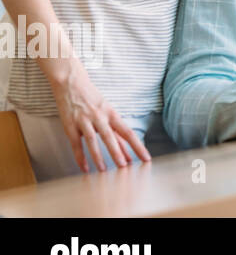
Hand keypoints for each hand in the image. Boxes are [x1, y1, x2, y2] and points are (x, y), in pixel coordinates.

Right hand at [47, 59, 150, 173]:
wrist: (71, 83)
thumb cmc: (93, 98)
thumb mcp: (108, 111)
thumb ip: (116, 130)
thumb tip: (126, 148)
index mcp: (112, 113)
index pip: (128, 132)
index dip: (138, 146)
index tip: (146, 158)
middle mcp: (100, 117)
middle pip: (112, 137)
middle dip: (119, 153)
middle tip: (126, 168)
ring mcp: (85, 121)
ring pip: (94, 141)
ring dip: (99, 157)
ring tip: (104, 171)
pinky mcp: (70, 125)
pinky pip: (76, 144)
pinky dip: (80, 157)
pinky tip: (84, 168)